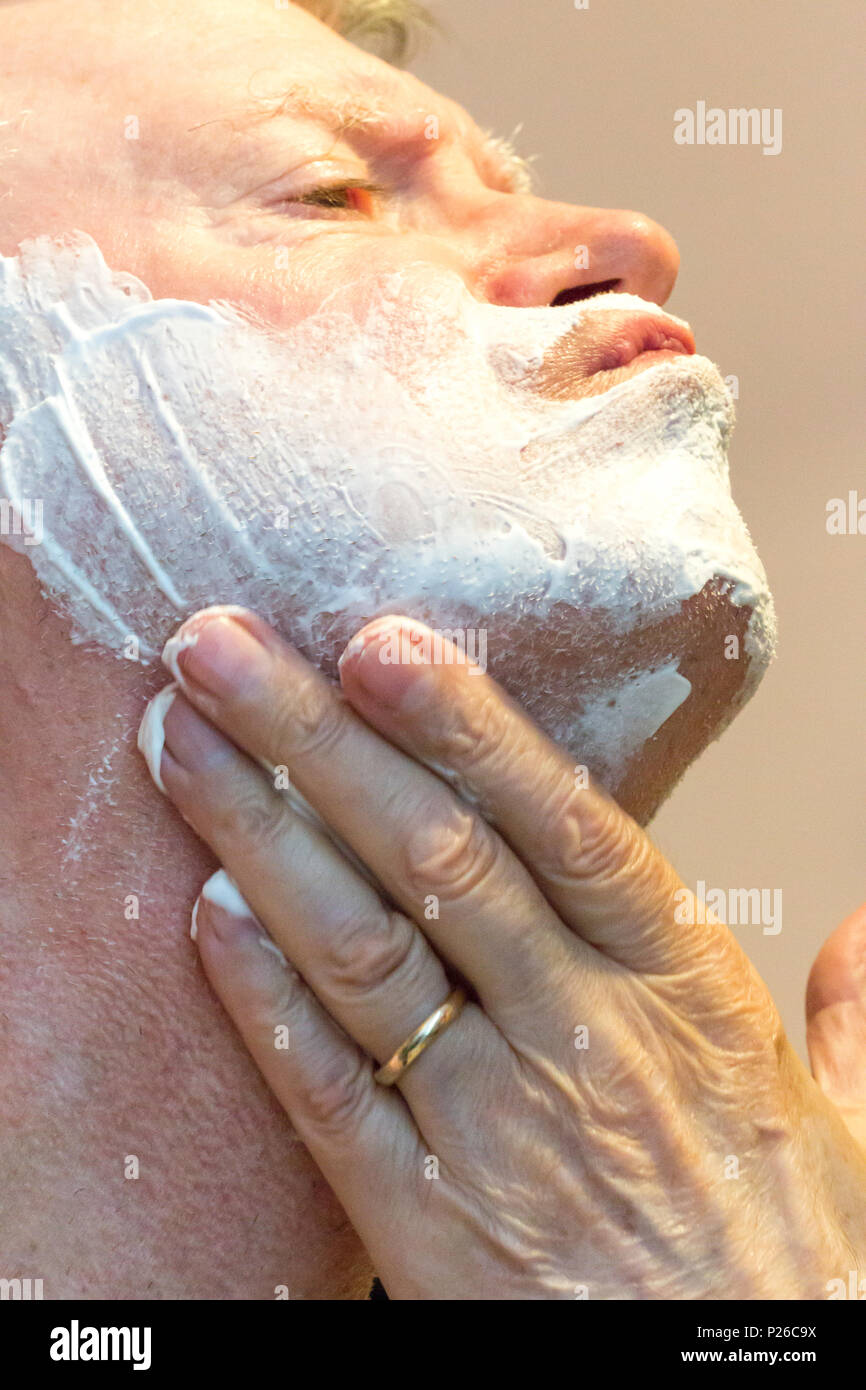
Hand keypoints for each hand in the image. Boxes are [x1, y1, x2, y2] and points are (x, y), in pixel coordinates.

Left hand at [138, 607, 865, 1298]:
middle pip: (432, 858)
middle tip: (221, 651)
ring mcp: (497, 1132)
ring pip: (360, 954)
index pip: (562, 821)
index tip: (379, 644)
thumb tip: (860, 935)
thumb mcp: (854, 1129)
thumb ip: (855, 1015)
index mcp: (684, 991)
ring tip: (184, 745)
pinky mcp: (426, 1226)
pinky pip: (328, 1096)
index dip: (464, 726)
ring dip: (259, 839)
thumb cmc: (788, 1267)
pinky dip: (262, 1002)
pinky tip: (207, 916)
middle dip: (314, 741)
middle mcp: (582, 1040)